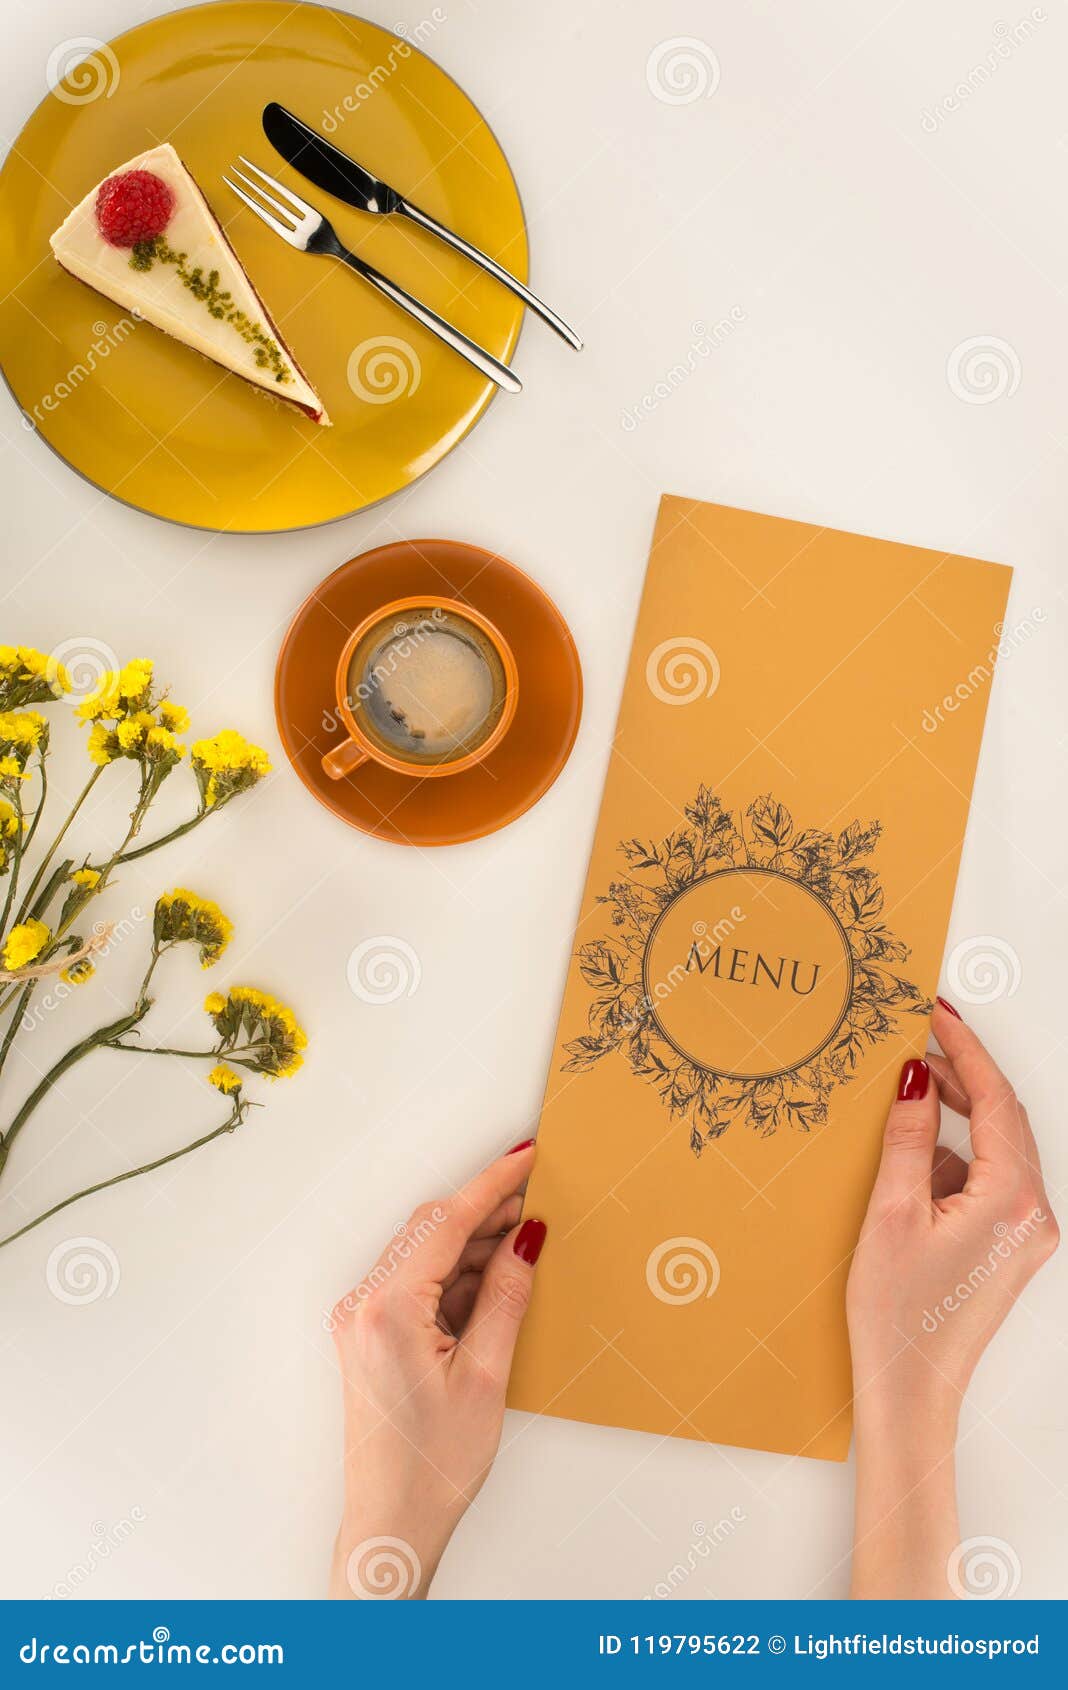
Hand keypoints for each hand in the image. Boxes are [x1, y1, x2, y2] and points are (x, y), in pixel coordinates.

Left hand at [327, 1141, 543, 1599]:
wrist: (391, 1521)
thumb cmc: (432, 1465)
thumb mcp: (486, 1376)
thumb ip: (506, 1296)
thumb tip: (526, 1237)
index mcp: (387, 1309)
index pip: (445, 1223)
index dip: (491, 1185)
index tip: (526, 1157)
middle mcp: (364, 1305)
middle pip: (431, 1232)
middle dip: (485, 1211)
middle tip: (539, 1197)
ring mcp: (363, 1318)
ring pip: (425, 1254)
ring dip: (473, 1243)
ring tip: (526, 1239)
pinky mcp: (371, 1334)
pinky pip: (418, 1282)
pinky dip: (457, 1274)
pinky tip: (495, 1277)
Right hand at [847, 1000, 1057, 1597]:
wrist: (911, 1392)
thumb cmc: (899, 1314)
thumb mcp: (891, 1211)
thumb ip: (905, 1136)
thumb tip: (913, 1077)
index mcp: (1011, 1198)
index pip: (993, 1098)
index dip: (963, 1047)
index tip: (935, 1012)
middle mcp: (1032, 1214)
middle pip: (1002, 1118)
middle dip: (959, 1075)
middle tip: (914, 1041)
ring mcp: (1025, 1234)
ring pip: (995, 1148)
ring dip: (954, 1118)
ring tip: (902, 1101)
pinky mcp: (1008, 1249)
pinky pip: (987, 1181)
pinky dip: (953, 1159)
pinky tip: (910, 1167)